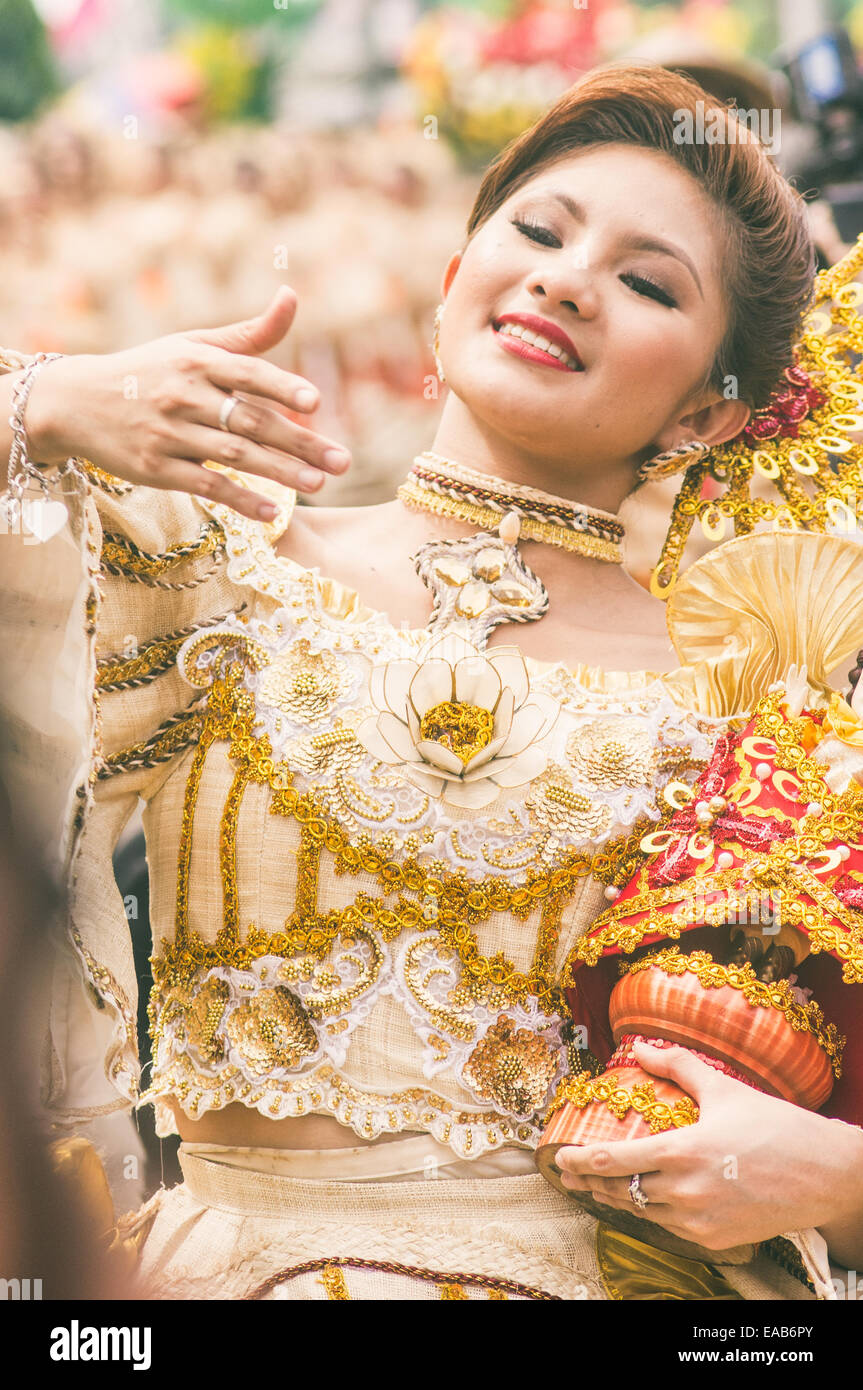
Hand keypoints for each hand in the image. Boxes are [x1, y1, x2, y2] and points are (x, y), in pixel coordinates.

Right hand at [24, 287, 351, 520]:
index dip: (281, 386)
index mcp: (197, 361)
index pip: (248, 373)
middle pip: (250, 420)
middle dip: (299, 442)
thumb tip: (293, 296)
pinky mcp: (156, 469)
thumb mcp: (194, 345)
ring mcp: (169, 434)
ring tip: (318, 485)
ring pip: (233, 455)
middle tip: (342, 462)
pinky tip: (271, 511)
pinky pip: (205, 485)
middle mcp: (184, 395)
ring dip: (278, 472)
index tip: (315, 402)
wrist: (77, 402)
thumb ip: (250, 334)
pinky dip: (239, 499)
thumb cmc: (150, 370)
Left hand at [555, 1040, 862, 1253]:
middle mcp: (683, 1192)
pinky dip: (650, 1213)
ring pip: (640, 1212)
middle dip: (590, 1183)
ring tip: (601, 1187)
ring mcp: (697, 1221)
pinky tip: (644, 1202)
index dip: (579, 1161)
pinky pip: (668, 1228)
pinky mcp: (714, 1239)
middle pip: (619, 1190)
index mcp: (680, 1151)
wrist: (824, 1174)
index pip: (612, 1160)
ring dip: (618, 1198)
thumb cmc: (775, 1126)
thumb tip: (641, 1047)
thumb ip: (677, 1066)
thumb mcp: (723, 1088)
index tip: (559, 1159)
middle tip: (570, 1176)